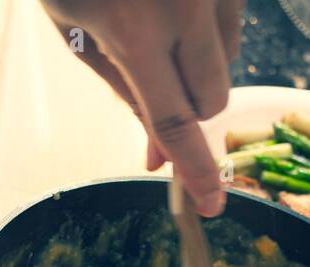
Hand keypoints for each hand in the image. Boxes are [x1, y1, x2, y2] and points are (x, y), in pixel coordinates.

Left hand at [42, 0, 243, 215]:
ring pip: (228, 61)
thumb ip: (123, 91)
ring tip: (157, 24)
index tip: (212, 204)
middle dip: (190, 109)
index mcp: (134, 29)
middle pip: (213, 99)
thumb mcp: (76, 27)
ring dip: (198, 65)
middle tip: (157, 86)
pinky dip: (207, 29)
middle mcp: (186, 7)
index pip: (175, 121)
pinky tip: (173, 3)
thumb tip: (159, 153)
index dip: (196, 169)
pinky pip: (232, 23)